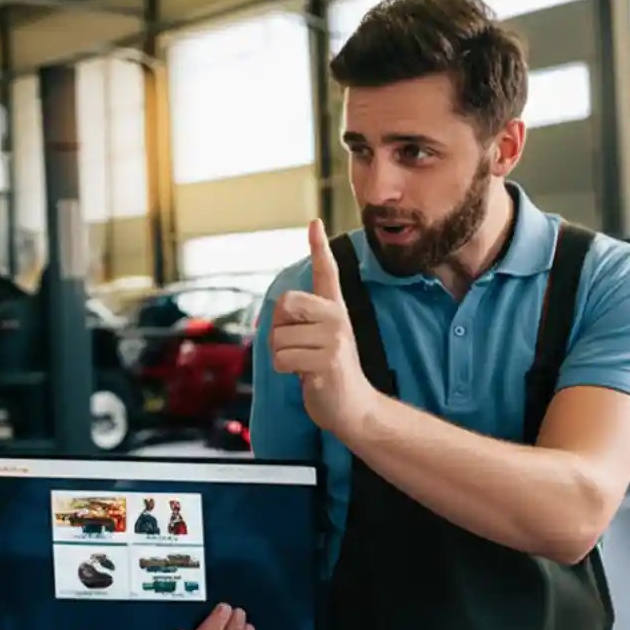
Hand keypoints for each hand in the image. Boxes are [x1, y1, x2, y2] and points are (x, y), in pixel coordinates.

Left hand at [269, 219, 376, 437]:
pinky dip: (285, 371)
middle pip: (285, 303)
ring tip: (304, 364)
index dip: (319, 246)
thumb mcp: (316, 340)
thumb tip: (279, 311)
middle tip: (296, 347)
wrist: (351, 407)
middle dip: (278, 328)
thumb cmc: (326, 372)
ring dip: (281, 356)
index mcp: (334, 309)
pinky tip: (306, 376)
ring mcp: (334, 338)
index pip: (327, 271)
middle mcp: (336, 317)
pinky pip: (282, 359)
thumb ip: (301, 322)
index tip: (315, 222)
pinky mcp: (327, 360)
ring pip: (278, 337)